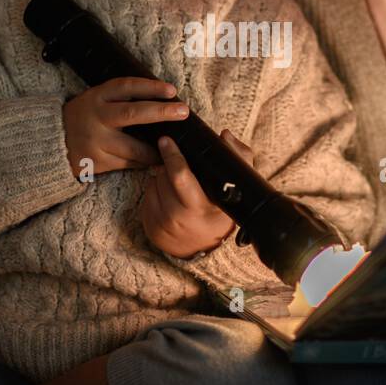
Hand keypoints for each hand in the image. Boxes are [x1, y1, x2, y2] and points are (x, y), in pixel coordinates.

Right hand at [61, 77, 188, 178]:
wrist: (51, 142)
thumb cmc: (84, 116)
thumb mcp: (96, 99)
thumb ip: (120, 98)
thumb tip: (162, 98)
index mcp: (97, 97)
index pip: (126, 87)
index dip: (150, 87)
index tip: (172, 90)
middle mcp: (96, 117)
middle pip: (132, 113)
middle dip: (161, 112)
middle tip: (183, 111)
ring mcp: (96, 141)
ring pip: (135, 147)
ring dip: (157, 148)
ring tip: (175, 145)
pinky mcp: (97, 161)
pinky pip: (128, 163)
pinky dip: (144, 162)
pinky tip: (156, 159)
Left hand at [141, 129, 255, 259]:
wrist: (204, 249)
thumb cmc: (221, 213)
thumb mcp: (237, 189)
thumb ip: (239, 157)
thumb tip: (224, 135)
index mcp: (199, 207)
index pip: (180, 176)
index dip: (172, 155)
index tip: (167, 140)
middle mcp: (178, 217)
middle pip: (164, 175)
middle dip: (169, 165)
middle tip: (179, 166)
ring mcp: (161, 223)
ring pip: (154, 182)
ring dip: (162, 176)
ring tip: (178, 185)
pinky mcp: (149, 225)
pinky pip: (146, 195)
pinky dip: (156, 189)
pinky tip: (169, 196)